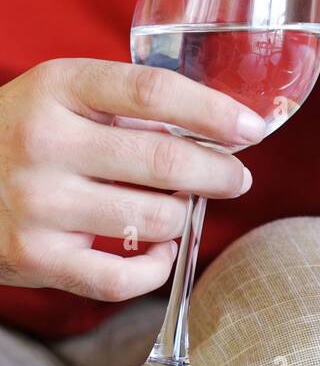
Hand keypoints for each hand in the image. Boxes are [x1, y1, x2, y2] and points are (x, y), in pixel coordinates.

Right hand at [0, 58, 266, 300]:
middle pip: (164, 161)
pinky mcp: (34, 257)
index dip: (213, 111)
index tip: (251, 128)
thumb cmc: (20, 131)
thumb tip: (217, 129)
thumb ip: (126, 105)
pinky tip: (160, 251)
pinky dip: (156, 269)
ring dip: (183, 216)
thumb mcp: (61, 95)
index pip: (154, 93)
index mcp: (59, 87)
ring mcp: (38, 203)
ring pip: (153, 219)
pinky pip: (121, 278)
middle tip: (237, 177)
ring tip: (180, 207)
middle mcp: (46, 143)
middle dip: (219, 172)